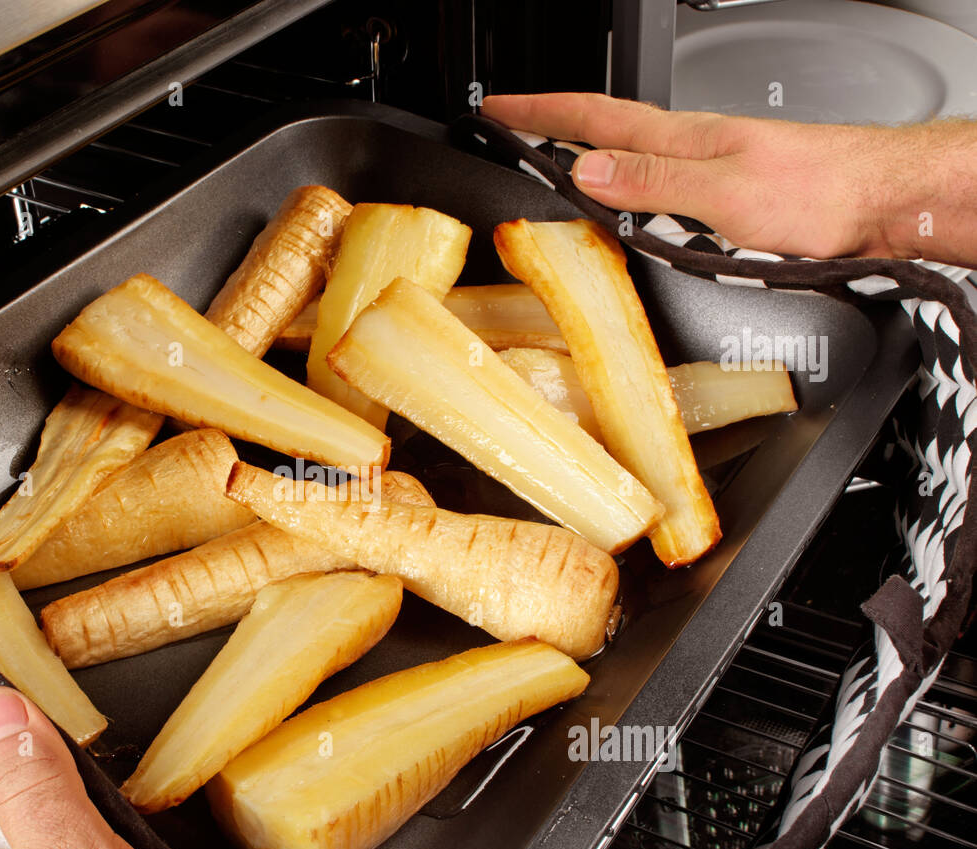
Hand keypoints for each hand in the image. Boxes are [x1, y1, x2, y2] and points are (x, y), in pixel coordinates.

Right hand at [482, 92, 976, 266]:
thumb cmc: (820, 191)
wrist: (885, 201)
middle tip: (510, 132)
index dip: (538, 113)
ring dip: (587, 161)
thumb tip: (585, 171)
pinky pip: (658, 187)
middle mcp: (690, 149)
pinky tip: (627, 206)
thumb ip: (652, 182)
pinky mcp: (727, 195)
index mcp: (679, 140)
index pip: (591, 118)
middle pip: (603, 135)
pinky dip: (626, 190)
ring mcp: (708, 169)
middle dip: (550, 131)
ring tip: (552, 166)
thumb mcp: (723, 192)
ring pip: (630, 161)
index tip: (496, 108)